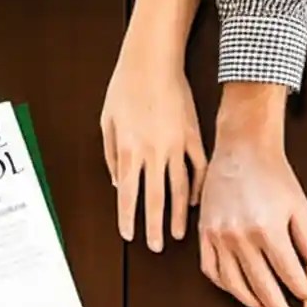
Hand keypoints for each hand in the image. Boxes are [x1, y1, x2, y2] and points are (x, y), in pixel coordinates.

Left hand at [100, 51, 206, 251]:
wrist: (152, 60)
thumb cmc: (124, 87)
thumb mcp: (107, 121)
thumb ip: (112, 156)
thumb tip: (119, 184)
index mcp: (129, 149)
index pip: (128, 194)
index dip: (129, 218)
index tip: (129, 235)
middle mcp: (154, 152)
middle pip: (155, 198)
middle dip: (155, 227)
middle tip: (157, 246)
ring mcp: (176, 144)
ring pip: (180, 188)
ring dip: (180, 214)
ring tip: (180, 234)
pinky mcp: (193, 135)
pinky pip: (198, 167)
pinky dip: (198, 186)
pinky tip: (197, 201)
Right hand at [198, 83, 306, 306]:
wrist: (242, 148)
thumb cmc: (272, 173)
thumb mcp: (299, 206)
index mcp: (267, 229)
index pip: (287, 272)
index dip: (299, 288)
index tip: (306, 296)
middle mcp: (241, 236)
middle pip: (261, 285)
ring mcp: (219, 236)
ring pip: (234, 283)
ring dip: (251, 302)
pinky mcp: (205, 232)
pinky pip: (211, 270)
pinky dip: (225, 285)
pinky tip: (237, 290)